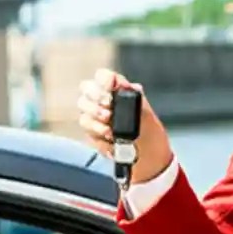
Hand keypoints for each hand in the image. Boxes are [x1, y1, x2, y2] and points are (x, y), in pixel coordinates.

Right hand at [77, 69, 174, 184]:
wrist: (148, 157)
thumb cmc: (149, 131)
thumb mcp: (146, 112)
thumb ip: (133, 96)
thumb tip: (123, 83)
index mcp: (117, 90)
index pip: (102, 76)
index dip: (103, 79)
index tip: (110, 88)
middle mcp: (102, 101)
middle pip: (85, 90)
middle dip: (96, 99)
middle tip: (108, 110)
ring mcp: (95, 117)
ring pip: (83, 111)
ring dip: (95, 119)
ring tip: (109, 128)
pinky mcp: (92, 134)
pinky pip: (87, 131)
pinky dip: (98, 134)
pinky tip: (110, 139)